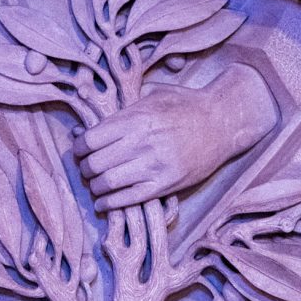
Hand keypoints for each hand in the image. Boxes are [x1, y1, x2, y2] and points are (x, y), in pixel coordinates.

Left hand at [73, 64, 277, 210]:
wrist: (222, 123)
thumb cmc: (186, 105)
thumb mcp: (152, 96)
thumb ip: (123, 110)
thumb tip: (92, 123)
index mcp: (135, 119)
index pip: (90, 140)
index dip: (78, 148)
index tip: (79, 150)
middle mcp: (141, 143)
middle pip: (95, 164)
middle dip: (85, 168)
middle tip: (86, 168)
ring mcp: (154, 166)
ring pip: (107, 183)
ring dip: (95, 187)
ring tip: (96, 184)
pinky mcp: (165, 185)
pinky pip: (128, 199)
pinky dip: (109, 204)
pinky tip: (103, 202)